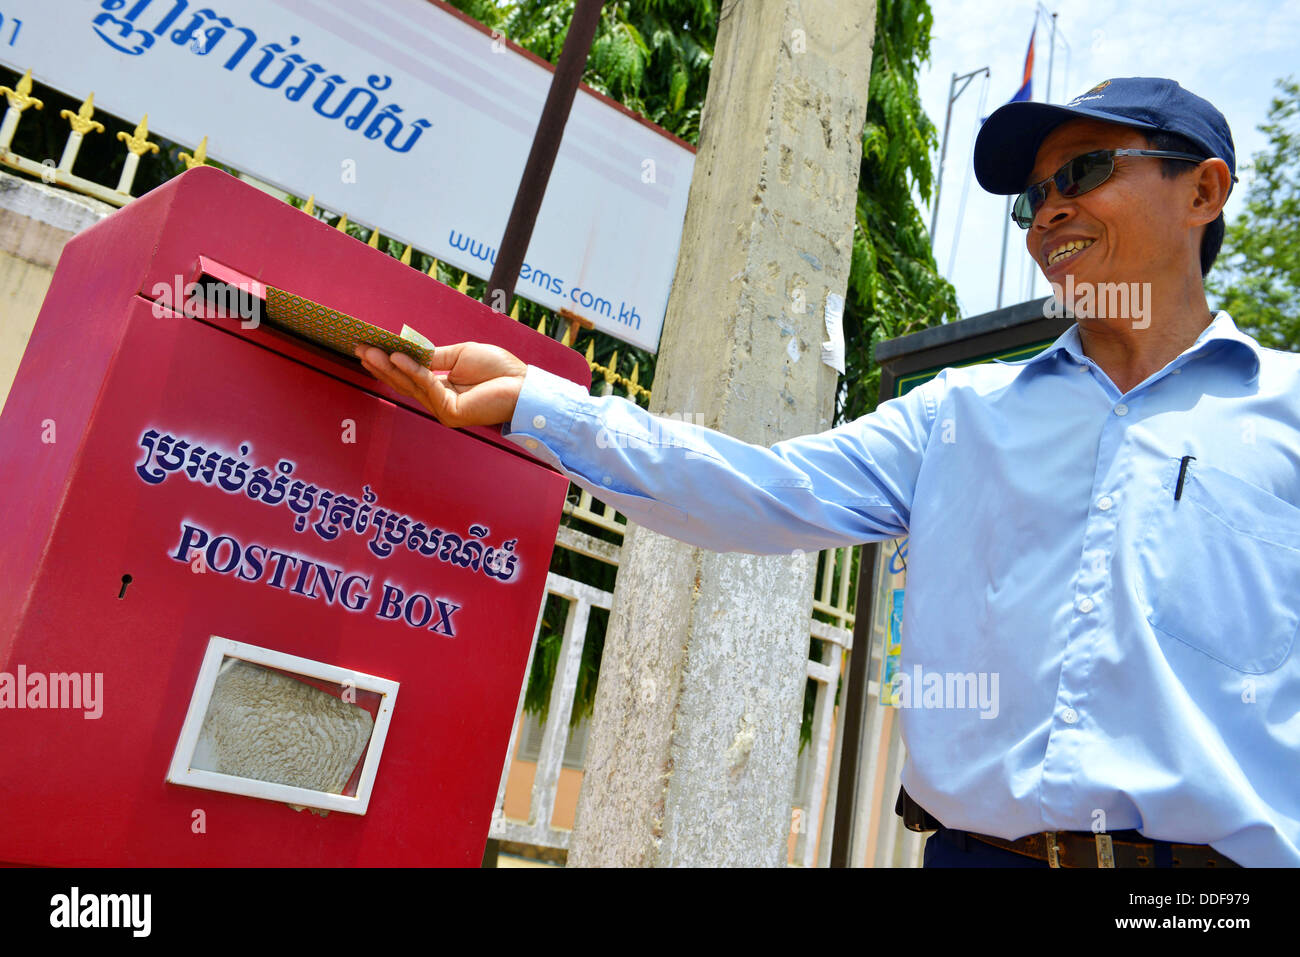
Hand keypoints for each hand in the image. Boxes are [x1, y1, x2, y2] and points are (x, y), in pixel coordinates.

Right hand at [354, 341, 526, 427]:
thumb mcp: (460, 355)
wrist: (523, 384)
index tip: (370, 347)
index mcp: (443, 387)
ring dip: (388, 366)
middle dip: (380, 364)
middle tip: (359, 349)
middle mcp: (440, 400)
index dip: (390, 362)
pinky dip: (411, 370)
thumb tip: (407, 352)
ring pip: (410, 384)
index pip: (410, 376)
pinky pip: (427, 385)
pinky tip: (396, 356)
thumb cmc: (498, 369)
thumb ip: (433, 356)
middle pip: (404, 382)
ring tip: (369, 351)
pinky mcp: (450, 412)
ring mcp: (443, 409)